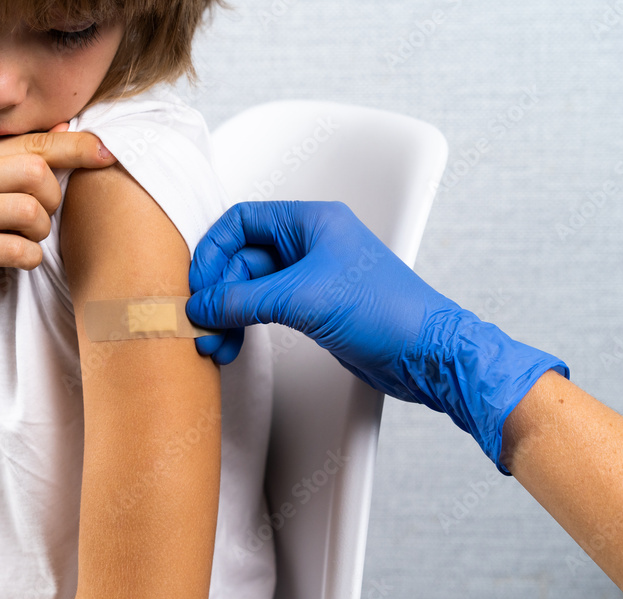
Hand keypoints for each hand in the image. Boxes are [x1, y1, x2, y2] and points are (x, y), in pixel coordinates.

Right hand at [0, 131, 115, 314]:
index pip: (36, 142)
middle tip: (42, 216)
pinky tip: (19, 258)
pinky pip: (17, 250)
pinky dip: (30, 258)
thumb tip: (65, 124)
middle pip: (36, 172)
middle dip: (53, 199)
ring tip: (27, 238)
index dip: (77, 147)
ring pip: (29, 211)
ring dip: (41, 232)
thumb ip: (23, 155)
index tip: (108, 155)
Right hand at [187, 201, 567, 470]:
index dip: (213, 250)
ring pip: (251, 287)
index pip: (242, 220)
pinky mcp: (314, 306)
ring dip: (229, 314)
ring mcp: (311, 276)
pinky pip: (266, 307)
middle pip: (242, 257)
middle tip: (201, 324)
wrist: (426, 354)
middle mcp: (310, 242)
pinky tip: (234, 343)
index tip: (196, 284)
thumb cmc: (384, 311)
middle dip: (219, 292)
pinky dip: (246, 324)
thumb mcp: (304, 299)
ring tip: (214, 344)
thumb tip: (202, 306)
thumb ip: (245, 300)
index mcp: (311, 221)